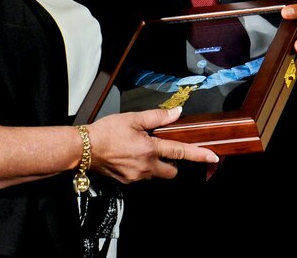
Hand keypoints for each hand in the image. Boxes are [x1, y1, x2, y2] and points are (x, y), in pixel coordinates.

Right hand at [87, 107, 217, 182]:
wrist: (83, 149)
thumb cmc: (106, 132)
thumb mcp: (133, 119)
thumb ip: (157, 117)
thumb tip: (176, 113)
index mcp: (149, 149)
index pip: (180, 152)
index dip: (198, 154)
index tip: (213, 157)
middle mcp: (146, 166)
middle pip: (172, 171)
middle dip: (173, 163)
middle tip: (164, 151)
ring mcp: (137, 177)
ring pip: (156, 174)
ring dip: (156, 165)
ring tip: (140, 151)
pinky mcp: (127, 182)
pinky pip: (142, 177)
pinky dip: (142, 168)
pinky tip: (130, 157)